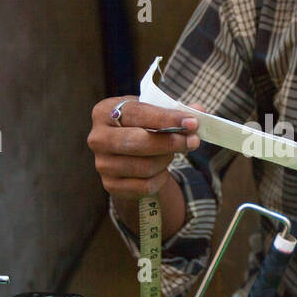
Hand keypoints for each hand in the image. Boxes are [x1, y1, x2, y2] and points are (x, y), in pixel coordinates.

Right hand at [87, 97, 203, 200]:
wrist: (126, 156)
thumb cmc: (141, 127)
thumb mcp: (155, 113)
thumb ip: (177, 110)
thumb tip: (198, 110)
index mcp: (105, 111)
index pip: (138, 114)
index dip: (167, 119)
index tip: (192, 123)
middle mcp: (98, 137)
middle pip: (139, 142)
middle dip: (171, 143)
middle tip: (193, 141)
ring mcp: (101, 163)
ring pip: (145, 166)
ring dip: (166, 160)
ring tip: (171, 154)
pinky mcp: (110, 185)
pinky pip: (145, 185)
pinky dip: (160, 178)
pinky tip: (161, 170)